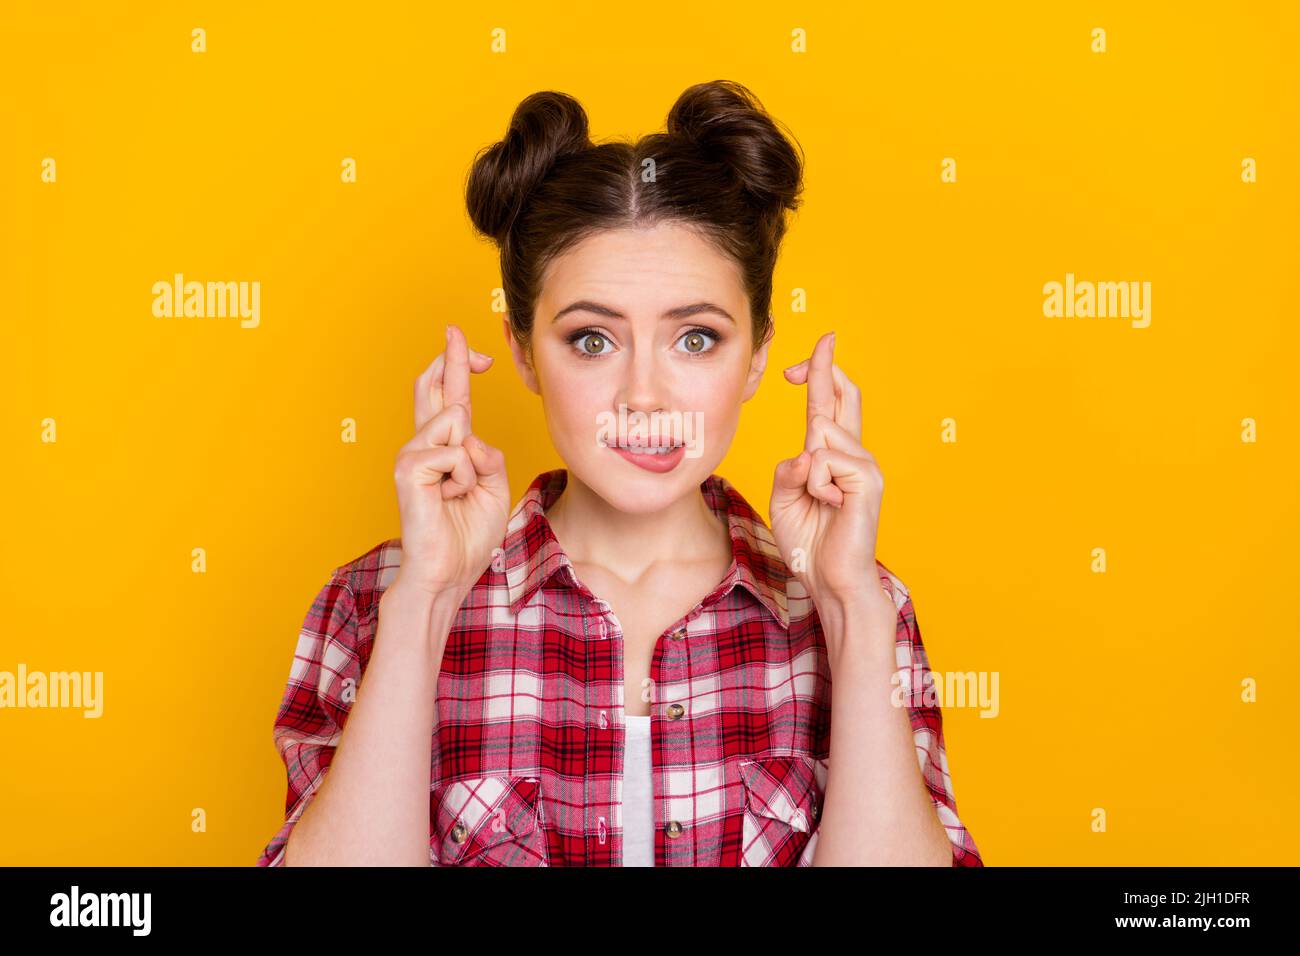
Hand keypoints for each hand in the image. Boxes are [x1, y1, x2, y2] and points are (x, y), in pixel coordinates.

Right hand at [392, 324, 510, 603]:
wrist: (450, 572)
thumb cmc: (469, 535)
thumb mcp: (494, 486)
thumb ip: (488, 454)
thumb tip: (468, 436)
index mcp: (445, 449)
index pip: (449, 397)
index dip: (455, 365)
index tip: (464, 342)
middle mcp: (423, 445)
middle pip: (433, 386)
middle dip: (450, 357)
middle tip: (456, 332)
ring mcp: (412, 454)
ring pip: (457, 420)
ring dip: (472, 461)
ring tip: (459, 492)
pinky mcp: (408, 468)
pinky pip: (454, 452)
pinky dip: (464, 478)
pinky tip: (449, 499)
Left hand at [770, 332, 893, 621]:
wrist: (830, 580)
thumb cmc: (809, 542)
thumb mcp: (784, 499)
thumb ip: (788, 470)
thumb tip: (806, 452)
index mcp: (832, 456)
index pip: (829, 404)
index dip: (822, 372)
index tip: (819, 346)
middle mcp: (853, 453)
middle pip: (844, 395)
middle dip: (825, 366)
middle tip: (823, 341)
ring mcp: (865, 464)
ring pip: (820, 432)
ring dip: (806, 470)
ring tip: (820, 500)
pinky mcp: (868, 479)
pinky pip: (826, 460)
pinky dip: (817, 485)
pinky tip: (831, 506)